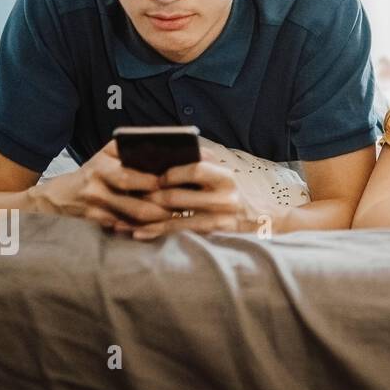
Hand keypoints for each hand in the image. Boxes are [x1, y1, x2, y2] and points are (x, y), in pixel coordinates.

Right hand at [34, 140, 171, 228]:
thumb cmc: (93, 171)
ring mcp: (97, 210)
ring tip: (177, 215)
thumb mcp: (106, 155)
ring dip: (157, 220)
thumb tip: (162, 145)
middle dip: (161, 207)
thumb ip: (128, 148)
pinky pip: (126, 228)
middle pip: (135, 205)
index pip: (129, 177)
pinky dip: (144, 228)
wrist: (58, 197)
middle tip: (183, 205)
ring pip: (133, 220)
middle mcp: (97, 189)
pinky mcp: (98, 225)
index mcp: (101, 167)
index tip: (174, 183)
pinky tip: (160, 226)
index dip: (153, 182)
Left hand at [131, 147, 263, 239]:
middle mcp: (225, 196)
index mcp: (226, 176)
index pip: (197, 169)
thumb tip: (166, 156)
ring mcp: (220, 217)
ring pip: (174, 217)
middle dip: (149, 197)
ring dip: (145, 219)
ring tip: (121, 220)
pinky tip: (138, 233)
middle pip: (178, 196)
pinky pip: (180, 233)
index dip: (173, 172)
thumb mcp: (225, 175)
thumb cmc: (237, 192)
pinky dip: (156, 233)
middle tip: (127, 196)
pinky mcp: (214, 233)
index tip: (155, 176)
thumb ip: (203, 166)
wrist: (267, 216)